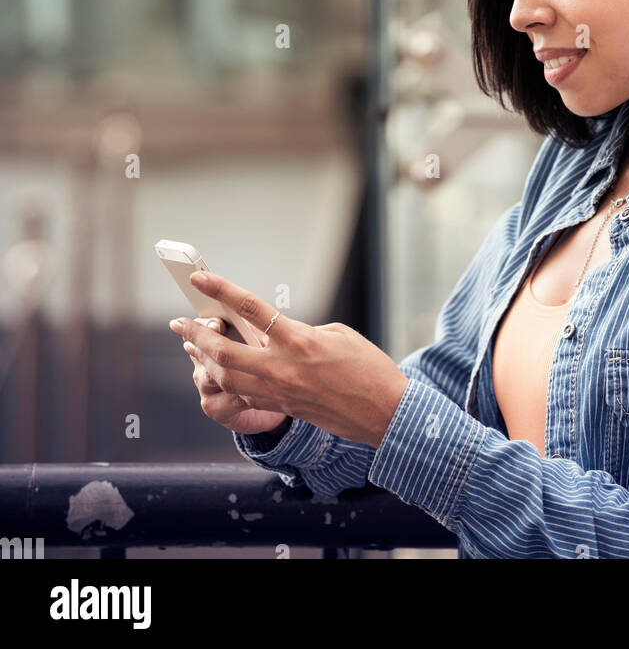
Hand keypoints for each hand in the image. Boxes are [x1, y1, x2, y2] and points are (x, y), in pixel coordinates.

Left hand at [170, 272, 409, 447]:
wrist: (384, 412)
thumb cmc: (368, 367)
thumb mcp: (336, 334)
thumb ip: (300, 331)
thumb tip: (275, 333)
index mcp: (300, 340)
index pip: (251, 309)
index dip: (222, 291)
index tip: (200, 278)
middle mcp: (284, 367)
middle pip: (225, 352)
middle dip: (198, 336)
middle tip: (180, 324)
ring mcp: (281, 392)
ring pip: (227, 377)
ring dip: (205, 360)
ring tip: (192, 346)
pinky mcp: (284, 408)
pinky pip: (244, 393)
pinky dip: (227, 379)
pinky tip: (219, 370)